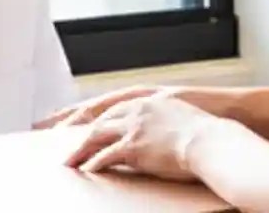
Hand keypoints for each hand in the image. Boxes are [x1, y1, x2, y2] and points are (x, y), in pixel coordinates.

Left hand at [64, 95, 223, 180]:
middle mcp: (138, 107)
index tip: (73, 115)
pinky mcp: (134, 145)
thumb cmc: (206, 133)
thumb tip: (155, 133)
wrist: (213, 140)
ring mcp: (135, 125)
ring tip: (68, 160)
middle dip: (74, 124)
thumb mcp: (181, 116)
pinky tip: (86, 169)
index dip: (91, 111)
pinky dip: (94, 162)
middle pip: (98, 116)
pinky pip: (106, 155)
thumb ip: (162, 119)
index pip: (112, 103)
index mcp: (149, 99)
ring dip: (80, 148)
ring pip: (97, 134)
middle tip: (54, 132)